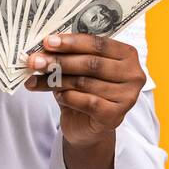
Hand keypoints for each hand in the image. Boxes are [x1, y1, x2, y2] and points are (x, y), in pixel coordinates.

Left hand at [23, 32, 145, 147]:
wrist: (86, 126)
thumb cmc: (84, 91)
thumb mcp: (78, 69)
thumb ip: (69, 55)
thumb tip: (45, 45)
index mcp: (127, 55)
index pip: (98, 44)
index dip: (71, 42)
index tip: (47, 42)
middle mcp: (133, 75)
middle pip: (91, 63)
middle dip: (59, 61)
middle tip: (35, 60)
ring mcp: (127, 96)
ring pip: (85, 82)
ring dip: (56, 80)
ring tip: (37, 79)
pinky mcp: (115, 116)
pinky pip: (86, 101)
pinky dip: (68, 97)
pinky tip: (58, 95)